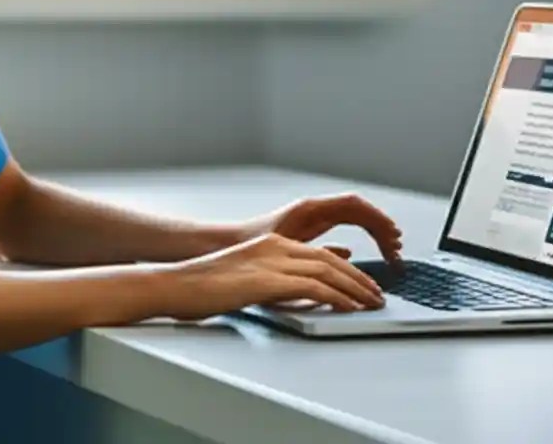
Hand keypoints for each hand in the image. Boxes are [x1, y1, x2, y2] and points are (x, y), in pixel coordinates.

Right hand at [157, 234, 384, 320]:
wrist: (175, 286)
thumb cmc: (203, 289)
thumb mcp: (246, 281)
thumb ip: (275, 283)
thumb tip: (301, 294)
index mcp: (271, 244)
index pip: (320, 255)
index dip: (347, 270)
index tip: (363, 287)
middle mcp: (275, 247)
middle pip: (331, 260)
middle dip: (359, 279)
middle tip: (377, 296)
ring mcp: (272, 261)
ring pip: (328, 271)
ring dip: (355, 289)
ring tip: (372, 304)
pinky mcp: (267, 279)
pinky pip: (314, 287)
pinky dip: (337, 297)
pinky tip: (349, 308)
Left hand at [238, 193, 403, 264]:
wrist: (225, 244)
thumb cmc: (249, 246)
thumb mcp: (286, 250)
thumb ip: (316, 253)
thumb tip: (348, 256)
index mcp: (310, 210)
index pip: (354, 206)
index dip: (377, 219)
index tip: (392, 237)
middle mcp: (313, 210)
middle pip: (358, 211)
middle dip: (381, 228)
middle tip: (396, 248)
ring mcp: (312, 217)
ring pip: (353, 218)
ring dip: (373, 232)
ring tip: (390, 250)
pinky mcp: (309, 229)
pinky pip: (343, 226)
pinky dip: (358, 238)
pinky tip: (364, 255)